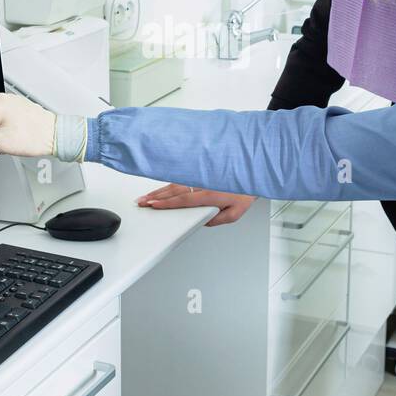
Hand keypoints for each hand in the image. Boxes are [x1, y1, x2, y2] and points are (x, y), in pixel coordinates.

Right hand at [135, 184, 255, 226]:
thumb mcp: (235, 213)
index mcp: (210, 194)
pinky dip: (169, 183)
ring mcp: (201, 177)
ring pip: (176, 183)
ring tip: (146, 197)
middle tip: (142, 202)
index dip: (167, 203)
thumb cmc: (245, 192)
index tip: (154, 205)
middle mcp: (203, 183)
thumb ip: (217, 220)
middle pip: (175, 190)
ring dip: (159, 191)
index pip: (183, 199)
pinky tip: (160, 189)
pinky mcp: (200, 173)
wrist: (253, 172)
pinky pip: (181, 178)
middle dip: (156, 197)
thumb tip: (203, 222)